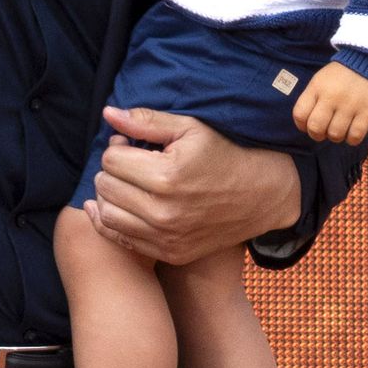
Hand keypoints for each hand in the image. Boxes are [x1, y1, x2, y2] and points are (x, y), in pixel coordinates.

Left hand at [83, 106, 300, 265]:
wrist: (261, 195)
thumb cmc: (223, 154)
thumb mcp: (189, 128)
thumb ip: (145, 121)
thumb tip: (107, 114)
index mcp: (167, 176)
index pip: (111, 160)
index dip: (116, 147)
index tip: (129, 144)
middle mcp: (164, 211)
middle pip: (106, 186)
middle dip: (111, 170)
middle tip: (127, 162)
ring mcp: (167, 237)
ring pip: (107, 214)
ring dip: (108, 195)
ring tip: (124, 183)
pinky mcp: (170, 253)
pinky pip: (121, 239)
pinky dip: (111, 221)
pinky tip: (117, 206)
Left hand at [292, 61, 367, 145]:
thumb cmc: (341, 76)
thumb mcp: (321, 80)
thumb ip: (312, 99)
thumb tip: (306, 125)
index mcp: (317, 87)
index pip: (299, 114)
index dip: (302, 125)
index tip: (308, 126)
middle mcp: (331, 96)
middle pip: (316, 128)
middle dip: (317, 135)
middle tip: (323, 132)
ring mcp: (350, 105)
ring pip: (335, 135)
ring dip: (336, 137)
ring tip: (339, 129)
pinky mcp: (367, 112)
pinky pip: (355, 136)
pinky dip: (352, 139)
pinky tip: (352, 131)